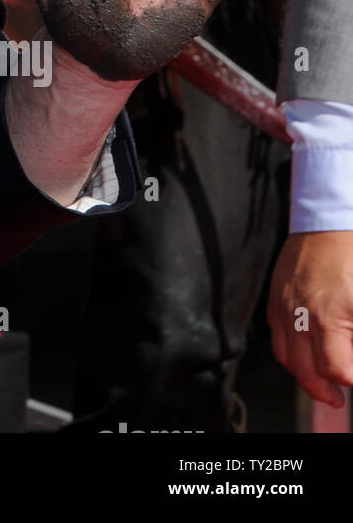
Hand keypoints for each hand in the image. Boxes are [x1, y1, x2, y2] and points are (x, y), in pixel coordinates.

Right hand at [268, 232, 352, 407]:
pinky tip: (305, 349)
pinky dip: (289, 349)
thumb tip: (351, 358)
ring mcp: (283, 304)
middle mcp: (299, 313)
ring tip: (320, 381)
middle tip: (337, 399)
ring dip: (302, 373)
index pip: (334, 369)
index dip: (347, 380)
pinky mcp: (275, 295)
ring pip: (285, 355)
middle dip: (323, 390)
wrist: (327, 221)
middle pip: (304, 370)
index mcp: (328, 316)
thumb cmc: (352, 256)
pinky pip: (276, 333)